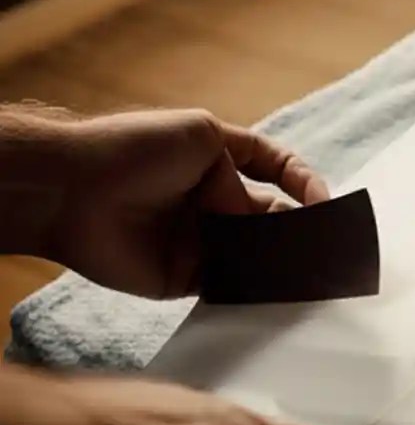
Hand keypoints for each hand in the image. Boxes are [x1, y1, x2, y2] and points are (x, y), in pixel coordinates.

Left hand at [22, 107, 329, 297]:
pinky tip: (280, 289)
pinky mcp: (190, 278)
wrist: (71, 191)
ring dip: (287, 260)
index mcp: (221, 163)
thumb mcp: (201, 135)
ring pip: (260, 255)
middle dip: (305, 229)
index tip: (324, 201)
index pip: (277, 170)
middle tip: (333, 244)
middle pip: (275, 218)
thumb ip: (246, 172)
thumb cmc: (131, 148)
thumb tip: (259, 218)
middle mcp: (216, 203)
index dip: (304, 182)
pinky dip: (257, 289)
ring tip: (317, 269)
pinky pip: (234, 286)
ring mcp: (205, 242)